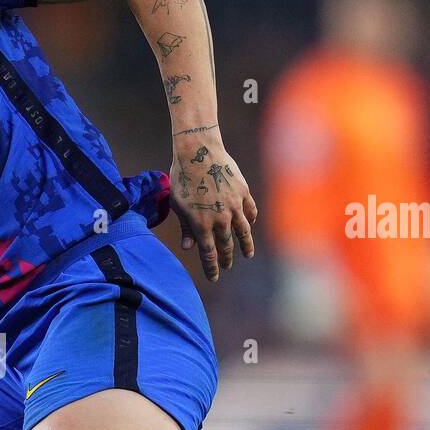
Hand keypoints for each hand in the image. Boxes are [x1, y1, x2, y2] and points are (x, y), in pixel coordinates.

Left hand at [169, 137, 257, 281]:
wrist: (199, 151)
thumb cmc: (183, 177)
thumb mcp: (178, 205)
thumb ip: (186, 227)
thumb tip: (188, 247)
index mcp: (202, 224)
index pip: (209, 253)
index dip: (212, 267)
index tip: (214, 278)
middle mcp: (220, 218)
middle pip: (226, 245)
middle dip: (226, 259)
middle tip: (227, 266)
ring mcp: (234, 205)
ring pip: (243, 231)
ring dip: (245, 245)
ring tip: (247, 255)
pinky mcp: (243, 192)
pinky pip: (250, 211)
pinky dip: (251, 220)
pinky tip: (251, 225)